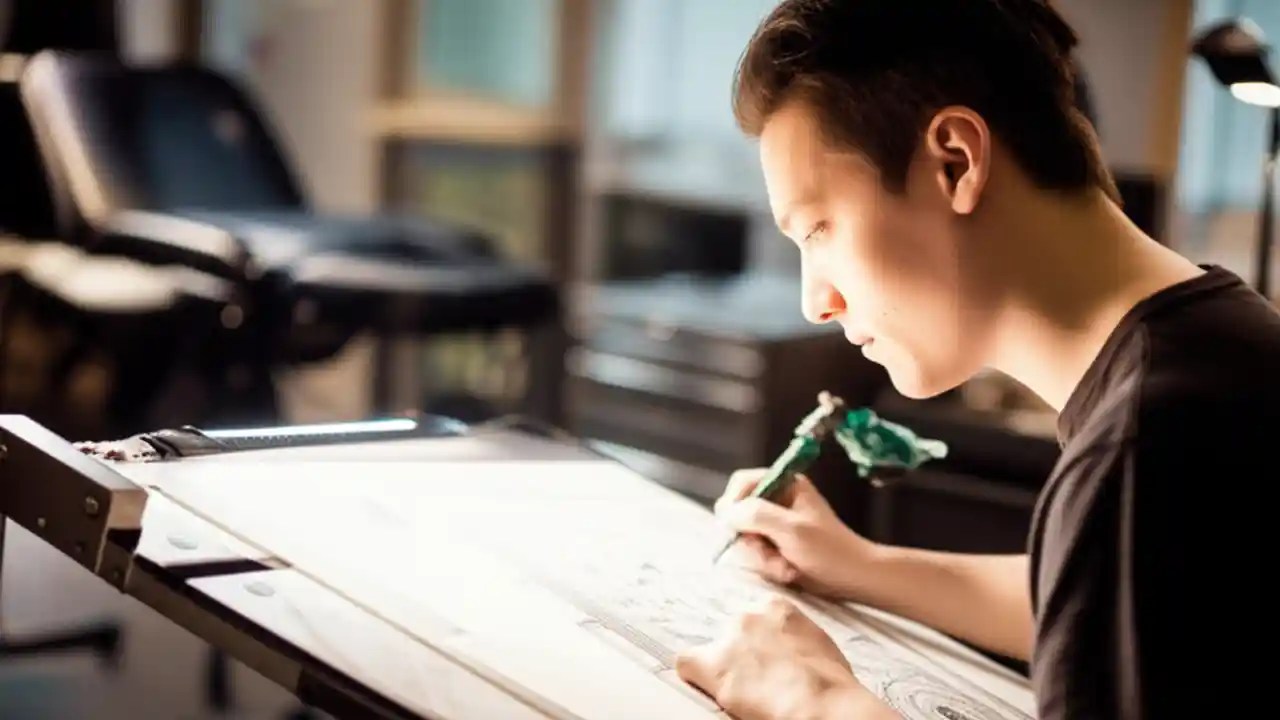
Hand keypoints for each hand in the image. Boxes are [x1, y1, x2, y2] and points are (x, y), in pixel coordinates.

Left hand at [675, 596, 892, 719]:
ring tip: (740, 692)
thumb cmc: (830, 684)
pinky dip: (695, 676)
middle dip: (741, 654)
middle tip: (756, 680)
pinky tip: (708, 689)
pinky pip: (687, 664)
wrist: (820, 704)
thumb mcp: (820, 645)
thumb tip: (793, 651)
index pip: (758, 619)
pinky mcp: (712, 665)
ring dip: (721, 668)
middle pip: (734, 633)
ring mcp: (729, 640)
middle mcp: (749, 617)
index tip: (766, 659)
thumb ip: (796, 638)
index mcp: (777, 608)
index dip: (760, 643)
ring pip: (711, 650)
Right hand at [715, 469, 878, 598]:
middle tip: (769, 555)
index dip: (733, 504)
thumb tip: (726, 513)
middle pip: (738, 514)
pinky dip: (767, 566)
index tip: (733, 527)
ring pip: (744, 538)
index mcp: (784, 484)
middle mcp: (776, 500)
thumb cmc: (829, 551)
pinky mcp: (775, 545)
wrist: (853, 578)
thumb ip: (757, 515)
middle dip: (751, 541)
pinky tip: (787, 572)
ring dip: (761, 558)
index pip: (741, 483)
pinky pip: (755, 554)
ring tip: (784, 568)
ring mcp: (774, 524)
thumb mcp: (792, 530)